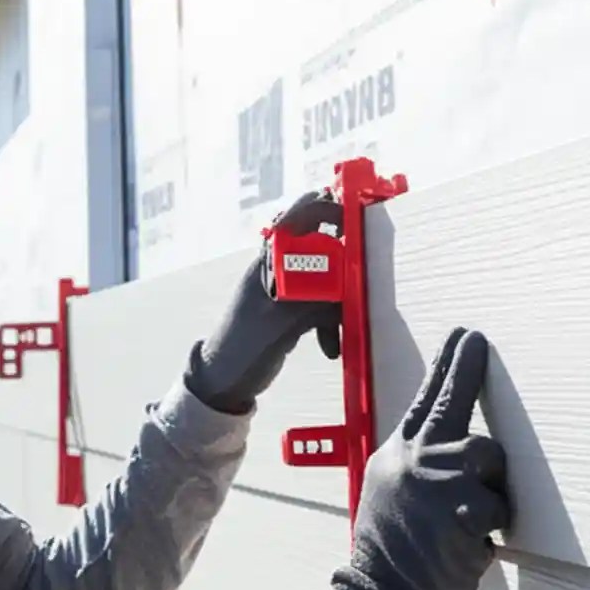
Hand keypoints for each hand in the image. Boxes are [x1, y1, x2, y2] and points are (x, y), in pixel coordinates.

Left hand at [183, 191, 343, 413]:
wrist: (223, 381)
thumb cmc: (242, 347)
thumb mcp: (280, 323)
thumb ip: (313, 298)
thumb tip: (347, 283)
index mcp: (269, 259)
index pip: (301, 215)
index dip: (331, 209)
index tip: (360, 222)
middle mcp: (279, 266)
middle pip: (322, 244)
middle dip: (347, 260)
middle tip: (366, 274)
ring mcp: (287, 287)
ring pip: (328, 277)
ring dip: (340, 302)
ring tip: (344, 328)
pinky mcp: (294, 308)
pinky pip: (324, 303)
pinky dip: (332, 321)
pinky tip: (331, 345)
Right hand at [332, 328, 510, 589]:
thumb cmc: (392, 555)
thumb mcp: (390, 494)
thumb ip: (417, 465)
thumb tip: (453, 447)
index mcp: (395, 456)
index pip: (424, 400)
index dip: (444, 367)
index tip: (459, 338)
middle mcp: (412, 459)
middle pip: (454, 405)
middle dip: (467, 369)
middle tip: (477, 342)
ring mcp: (435, 479)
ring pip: (489, 457)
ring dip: (491, 487)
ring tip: (471, 517)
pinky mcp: (460, 507)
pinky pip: (499, 504)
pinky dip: (492, 527)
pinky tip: (469, 542)